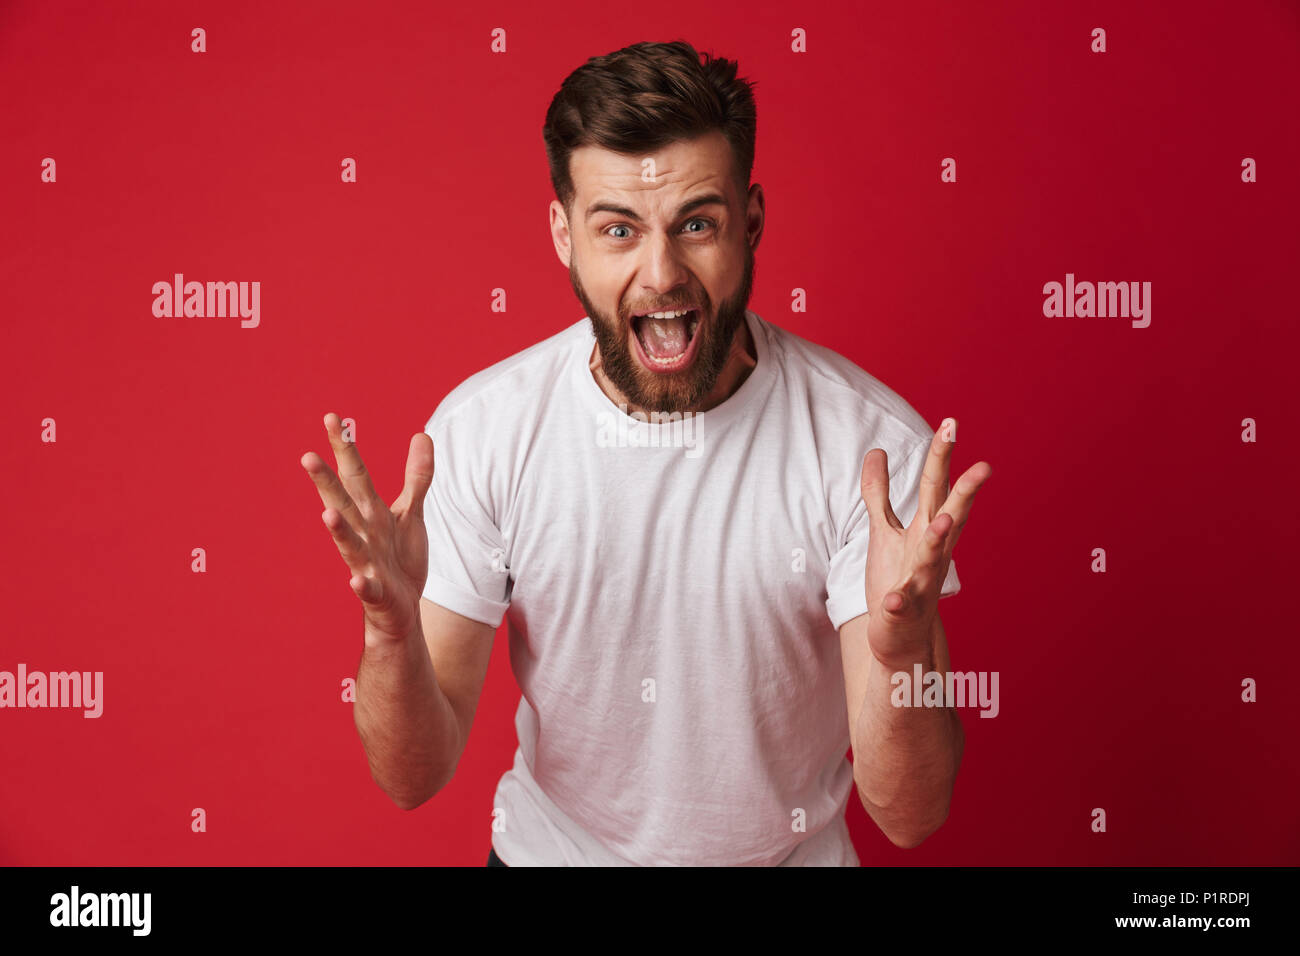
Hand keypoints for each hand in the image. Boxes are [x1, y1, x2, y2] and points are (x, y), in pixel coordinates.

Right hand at [301, 413, 434, 646]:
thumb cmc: (399, 558)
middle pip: (343, 503)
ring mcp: (367, 562)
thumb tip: (422, 434)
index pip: (355, 474)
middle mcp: (363, 534)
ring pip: (349, 544)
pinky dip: (362, 584)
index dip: (345, 447)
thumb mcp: (411, 514)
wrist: (401, 609)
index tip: (332, 418)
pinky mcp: (376, 591)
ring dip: (337, 530)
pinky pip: (368, 588)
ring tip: (326, 513)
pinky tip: (356, 579)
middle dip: (326, 482)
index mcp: (370, 513)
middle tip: (307, 457)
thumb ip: (417, 476)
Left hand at [859, 419, 990, 669]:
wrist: (903, 635)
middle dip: (963, 491)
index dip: (941, 455)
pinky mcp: (904, 610)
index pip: (935, 486)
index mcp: (927, 528)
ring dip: (937, 540)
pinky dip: (898, 601)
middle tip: (982, 466)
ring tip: (941, 521)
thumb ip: (878, 492)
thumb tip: (875, 451)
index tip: (951, 422)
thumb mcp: (884, 529)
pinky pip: (902, 604)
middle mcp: (932, 551)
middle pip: (949, 514)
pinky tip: (893, 599)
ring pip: (932, 558)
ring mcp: (921, 580)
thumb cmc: (898, 575)